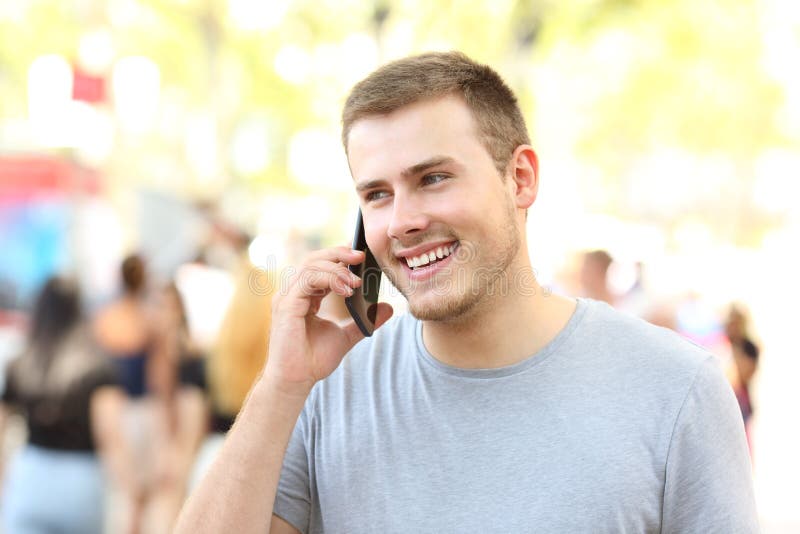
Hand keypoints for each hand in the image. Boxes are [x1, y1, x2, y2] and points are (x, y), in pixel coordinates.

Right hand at [264, 247, 391, 395]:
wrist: (296, 381)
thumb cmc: (313, 360)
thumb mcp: (346, 336)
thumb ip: (364, 321)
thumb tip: (388, 308)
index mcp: (304, 296)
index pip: (319, 266)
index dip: (339, 256)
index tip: (361, 254)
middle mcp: (293, 293)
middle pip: (313, 259)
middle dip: (338, 253)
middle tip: (362, 255)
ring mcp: (287, 297)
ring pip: (311, 266)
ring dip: (337, 268)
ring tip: (357, 280)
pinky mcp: (286, 305)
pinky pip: (307, 280)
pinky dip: (329, 279)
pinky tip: (346, 289)